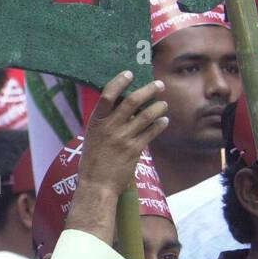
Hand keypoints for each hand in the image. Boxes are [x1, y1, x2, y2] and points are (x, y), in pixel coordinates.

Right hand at [64, 72, 167, 243]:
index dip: (119, 81)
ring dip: (158, 107)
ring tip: (163, 104)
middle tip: (159, 85)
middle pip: (132, 101)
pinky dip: (160, 124)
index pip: (107, 95)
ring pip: (146, 115)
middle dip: (148, 90)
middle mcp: (110, 128)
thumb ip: (106, 122)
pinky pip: (152, 132)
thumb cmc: (93, 161)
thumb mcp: (93, 137)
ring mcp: (123, 139)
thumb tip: (123, 106)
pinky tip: (164, 121)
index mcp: (96, 122)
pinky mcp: (134, 150)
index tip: (130, 73)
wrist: (97, 185)